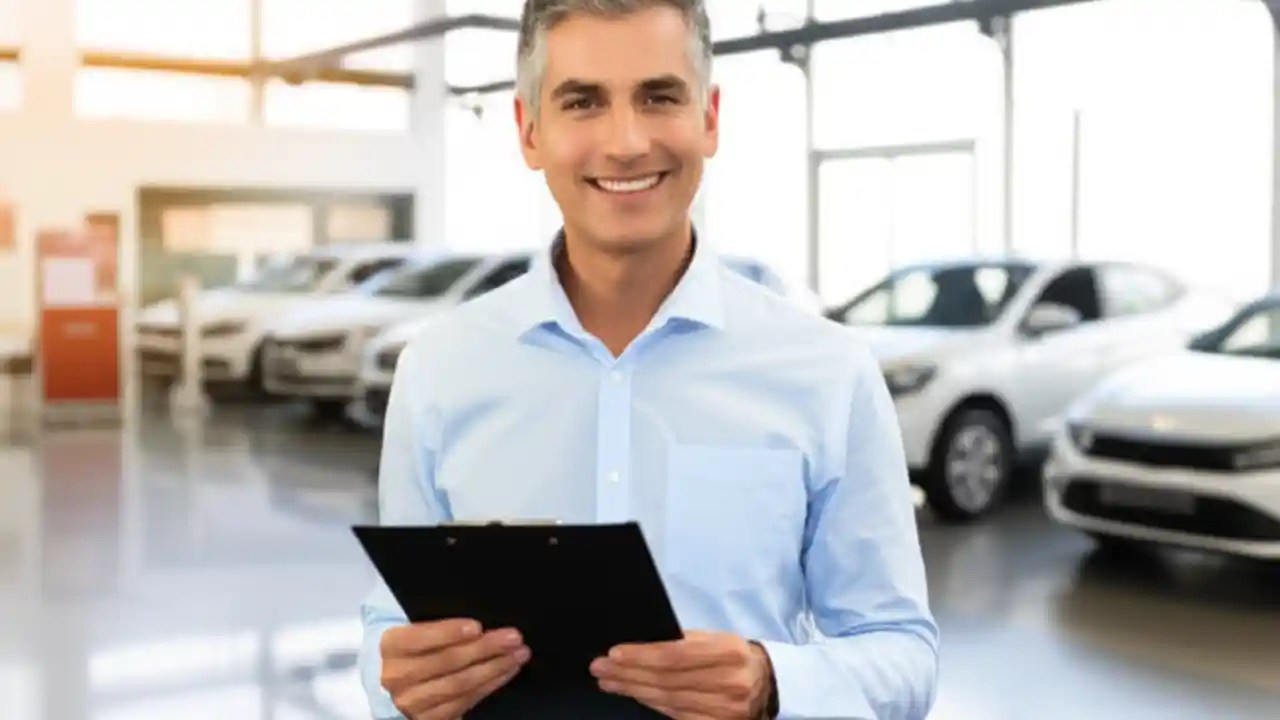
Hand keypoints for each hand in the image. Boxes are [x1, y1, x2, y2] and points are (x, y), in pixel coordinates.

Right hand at [380, 618, 531, 719]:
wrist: (397, 679)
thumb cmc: (415, 646)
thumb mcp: (417, 629)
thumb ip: (440, 626)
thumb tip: (480, 625)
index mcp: (391, 646)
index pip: (421, 637)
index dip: (449, 632)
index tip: (477, 626)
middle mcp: (397, 677)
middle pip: (447, 662)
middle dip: (485, 648)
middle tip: (513, 638)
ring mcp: (412, 701)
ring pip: (460, 684)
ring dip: (494, 668)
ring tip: (518, 654)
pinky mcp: (429, 718)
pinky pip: (465, 701)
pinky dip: (490, 685)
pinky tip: (506, 671)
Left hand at [590, 631, 774, 718]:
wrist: (766, 683)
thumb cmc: (732, 654)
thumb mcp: (715, 638)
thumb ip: (683, 641)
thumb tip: (639, 644)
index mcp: (729, 651)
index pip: (675, 655)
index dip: (641, 656)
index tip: (614, 653)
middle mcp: (730, 683)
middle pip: (667, 680)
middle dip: (628, 673)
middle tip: (600, 667)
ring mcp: (725, 710)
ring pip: (668, 701)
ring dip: (634, 690)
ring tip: (610, 681)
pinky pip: (676, 716)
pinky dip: (651, 704)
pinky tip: (634, 694)